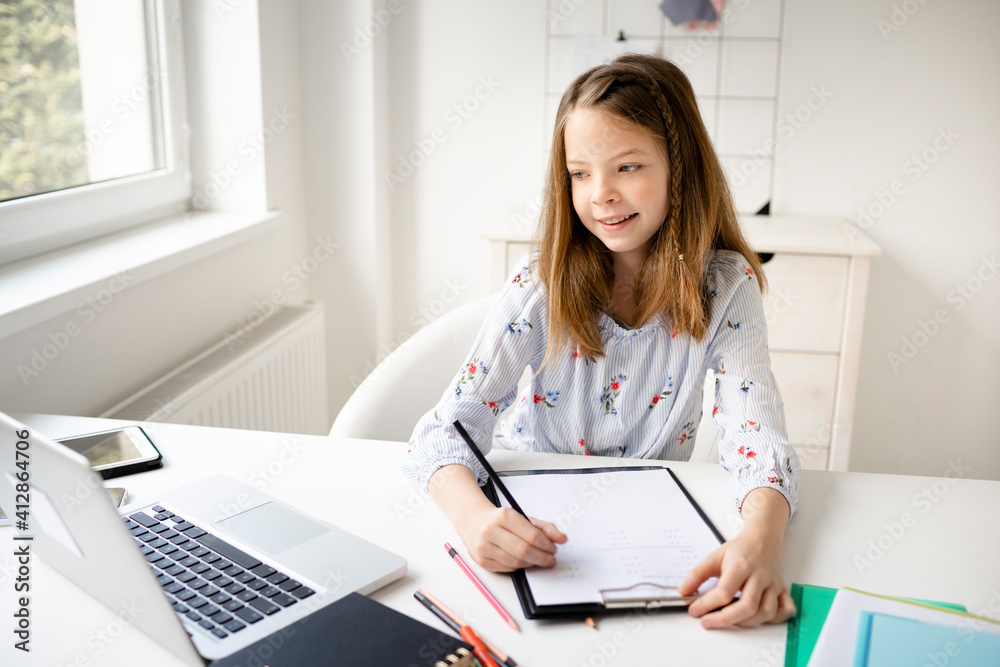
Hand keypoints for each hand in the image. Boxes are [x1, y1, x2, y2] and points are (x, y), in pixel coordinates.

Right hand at [428, 464, 566, 572]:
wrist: (473, 522)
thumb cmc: (500, 520)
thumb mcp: (522, 518)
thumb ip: (544, 527)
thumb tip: (562, 538)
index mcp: (503, 516)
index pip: (532, 535)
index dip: (547, 545)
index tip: (554, 548)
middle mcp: (491, 531)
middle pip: (524, 551)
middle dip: (542, 557)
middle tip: (550, 558)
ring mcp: (484, 547)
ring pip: (516, 562)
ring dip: (532, 563)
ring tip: (539, 560)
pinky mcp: (482, 560)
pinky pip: (507, 568)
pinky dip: (519, 567)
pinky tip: (524, 562)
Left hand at [677, 487, 794, 628]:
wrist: (762, 540)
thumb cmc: (739, 550)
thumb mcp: (714, 556)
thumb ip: (697, 574)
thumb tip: (683, 592)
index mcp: (741, 565)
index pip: (725, 592)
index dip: (706, 604)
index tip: (694, 610)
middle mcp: (760, 576)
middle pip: (747, 606)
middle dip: (724, 619)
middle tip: (706, 622)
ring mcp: (773, 585)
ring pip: (766, 612)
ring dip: (745, 622)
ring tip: (727, 620)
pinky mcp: (782, 590)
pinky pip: (785, 610)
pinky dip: (774, 620)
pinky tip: (758, 619)